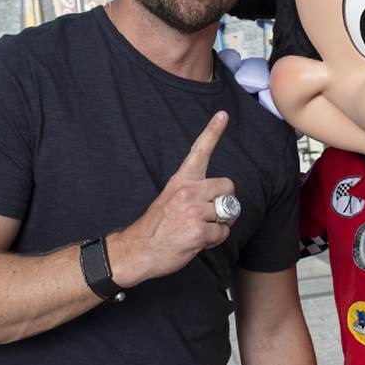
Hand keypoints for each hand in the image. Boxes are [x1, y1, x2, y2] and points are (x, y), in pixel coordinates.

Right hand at [108, 112, 236, 286]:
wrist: (137, 250)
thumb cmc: (156, 227)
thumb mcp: (170, 199)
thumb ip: (194, 193)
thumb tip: (220, 199)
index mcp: (181, 181)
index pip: (199, 151)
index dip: (213, 132)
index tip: (223, 114)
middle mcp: (188, 192)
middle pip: (228, 187)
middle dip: (225, 202)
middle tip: (209, 215)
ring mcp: (194, 211)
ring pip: (227, 213)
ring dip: (219, 225)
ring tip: (197, 229)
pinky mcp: (198, 231)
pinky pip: (222, 233)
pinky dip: (214, 240)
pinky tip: (197, 241)